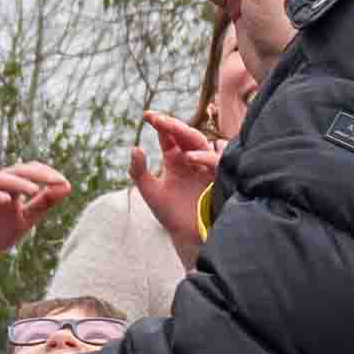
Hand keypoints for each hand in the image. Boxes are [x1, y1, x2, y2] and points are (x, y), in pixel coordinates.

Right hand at [0, 161, 70, 280]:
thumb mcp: (27, 219)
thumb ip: (44, 203)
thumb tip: (67, 186)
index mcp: (9, 186)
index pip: (28, 170)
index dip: (46, 173)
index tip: (64, 182)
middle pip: (15, 170)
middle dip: (36, 174)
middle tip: (54, 180)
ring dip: (16, 183)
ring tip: (34, 190)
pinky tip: (6, 200)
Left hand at [132, 112, 218, 261]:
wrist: (188, 237)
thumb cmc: (171, 215)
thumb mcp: (150, 192)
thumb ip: (139, 171)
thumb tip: (135, 148)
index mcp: (175, 158)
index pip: (168, 135)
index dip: (159, 124)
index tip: (147, 116)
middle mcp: (191, 159)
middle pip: (184, 134)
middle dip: (171, 124)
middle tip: (158, 118)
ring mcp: (205, 166)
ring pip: (199, 142)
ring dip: (186, 134)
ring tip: (169, 128)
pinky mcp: (217, 177)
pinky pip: (214, 161)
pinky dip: (203, 157)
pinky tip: (188, 157)